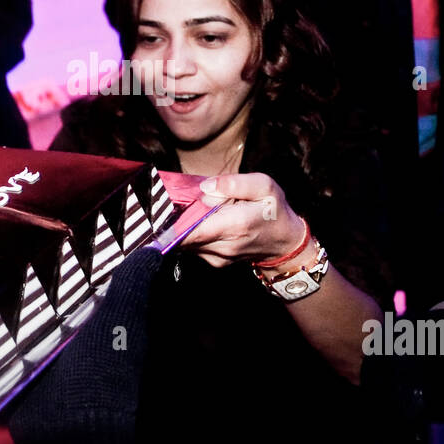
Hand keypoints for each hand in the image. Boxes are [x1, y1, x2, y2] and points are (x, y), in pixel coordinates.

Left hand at [180, 172, 307, 268]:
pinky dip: (191, 233)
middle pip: (182, 235)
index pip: (190, 229)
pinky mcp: (214, 261)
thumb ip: (235, 183)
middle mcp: (223, 245)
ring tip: (191, 208)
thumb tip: (205, 186)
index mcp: (234, 225)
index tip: (160, 206)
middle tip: (170, 201)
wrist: (284, 242)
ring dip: (182, 226)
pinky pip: (192, 246)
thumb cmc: (274, 211)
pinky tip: (201, 220)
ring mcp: (217, 257)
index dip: (170, 220)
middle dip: (174, 218)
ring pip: (185, 242)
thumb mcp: (264, 186)